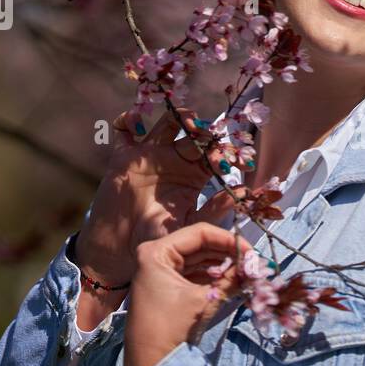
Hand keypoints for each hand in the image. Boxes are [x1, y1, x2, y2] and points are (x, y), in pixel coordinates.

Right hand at [73, 104, 239, 328]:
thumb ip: (214, 209)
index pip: (215, 154)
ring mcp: (151, 154)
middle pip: (195, 134)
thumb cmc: (158, 237)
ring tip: (189, 123)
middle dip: (207, 132)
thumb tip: (242, 192)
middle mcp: (175, 159)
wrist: (122, 247)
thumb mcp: (190, 224)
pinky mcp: (125, 156)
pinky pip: (124, 130)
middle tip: (213, 137)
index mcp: (195, 174)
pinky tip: (137, 121)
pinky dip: (128, 119)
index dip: (229, 154)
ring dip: (179, 117)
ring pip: (168, 123)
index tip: (242, 160)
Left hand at [123, 223, 253, 365]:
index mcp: (156, 251)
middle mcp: (155, 256)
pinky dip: (213, 277)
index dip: (228, 239)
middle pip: (199, 245)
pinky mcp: (166, 287)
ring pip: (199, 260)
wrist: (150, 364)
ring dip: (223, 266)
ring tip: (246, 274)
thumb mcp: (205, 299)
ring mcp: (159, 272)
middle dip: (227, 254)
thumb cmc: (171, 326)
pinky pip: (194, 274)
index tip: (251, 252)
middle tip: (253, 263)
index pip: (199, 233)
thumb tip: (256, 268)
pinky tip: (233, 282)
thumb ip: (232, 279)